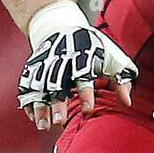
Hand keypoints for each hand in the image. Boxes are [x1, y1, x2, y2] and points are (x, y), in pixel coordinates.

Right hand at [18, 3, 137, 128]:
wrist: (60, 26)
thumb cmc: (91, 47)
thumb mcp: (111, 58)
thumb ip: (121, 80)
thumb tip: (127, 102)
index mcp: (82, 56)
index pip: (83, 75)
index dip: (86, 93)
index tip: (88, 109)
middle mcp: (61, 61)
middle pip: (57, 83)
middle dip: (58, 103)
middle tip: (59, 121)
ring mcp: (44, 66)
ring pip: (39, 88)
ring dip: (40, 107)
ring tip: (43, 126)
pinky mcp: (32, 70)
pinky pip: (26, 87)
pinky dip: (28, 102)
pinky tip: (33, 117)